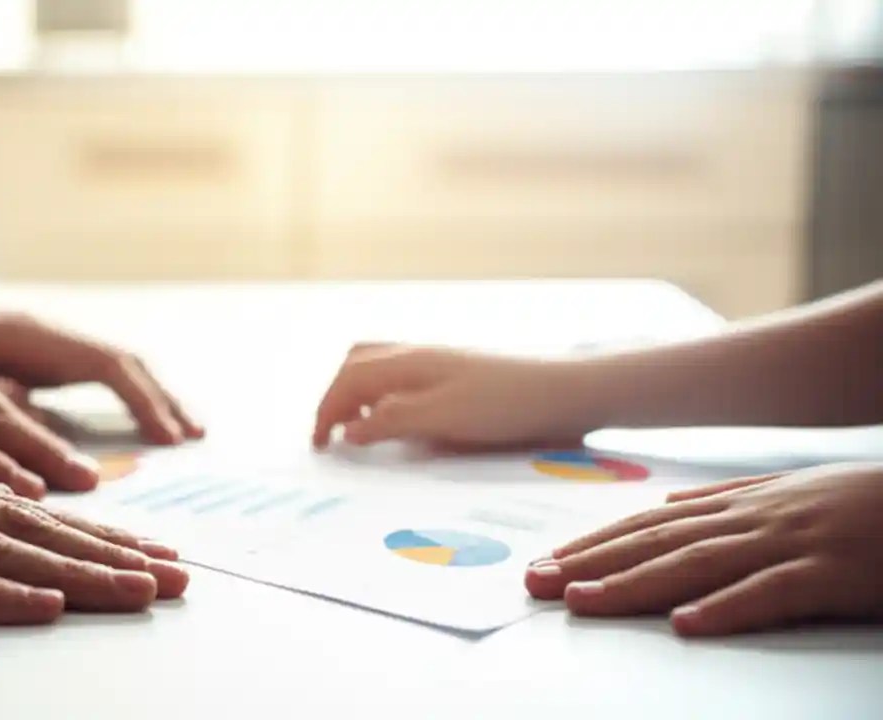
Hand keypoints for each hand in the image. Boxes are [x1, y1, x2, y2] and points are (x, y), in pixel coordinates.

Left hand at [0, 307, 202, 444]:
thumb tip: (19, 403)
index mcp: (32, 335)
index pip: (105, 364)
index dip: (139, 399)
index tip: (166, 437)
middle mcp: (52, 335)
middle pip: (124, 362)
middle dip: (161, 398)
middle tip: (192, 437)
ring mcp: (56, 345)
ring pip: (122, 368)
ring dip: (155, 399)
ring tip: (188, 435)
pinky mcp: (54, 361)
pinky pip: (107, 379)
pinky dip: (133, 401)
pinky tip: (150, 430)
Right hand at [312, 344, 590, 450]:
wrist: (570, 392)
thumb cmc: (509, 404)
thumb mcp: (443, 417)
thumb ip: (392, 420)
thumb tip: (348, 430)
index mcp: (409, 360)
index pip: (348, 378)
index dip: (326, 410)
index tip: (319, 445)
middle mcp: (420, 354)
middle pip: (359, 362)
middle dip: (337, 396)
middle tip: (333, 434)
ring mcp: (442, 362)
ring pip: (382, 366)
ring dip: (362, 394)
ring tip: (363, 431)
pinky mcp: (461, 375)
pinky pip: (406, 378)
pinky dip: (388, 397)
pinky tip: (406, 423)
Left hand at [524, 463, 882, 635]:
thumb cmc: (867, 502)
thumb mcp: (789, 493)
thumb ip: (726, 501)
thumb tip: (668, 508)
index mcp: (742, 504)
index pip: (650, 525)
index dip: (596, 543)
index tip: (549, 561)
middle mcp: (753, 518)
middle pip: (657, 543)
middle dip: (591, 563)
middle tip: (535, 583)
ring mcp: (790, 542)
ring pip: (696, 565)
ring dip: (633, 584)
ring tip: (581, 601)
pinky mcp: (830, 572)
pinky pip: (772, 593)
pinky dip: (726, 608)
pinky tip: (684, 624)